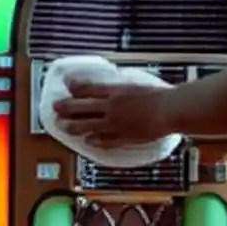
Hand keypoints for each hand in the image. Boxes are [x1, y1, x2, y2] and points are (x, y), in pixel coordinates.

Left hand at [53, 80, 173, 147]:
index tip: (66, 84)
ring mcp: (115, 124)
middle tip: (56, 107)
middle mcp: (110, 107)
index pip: (87, 88)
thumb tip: (113, 87)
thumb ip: (122, 87)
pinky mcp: (122, 137)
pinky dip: (94, 140)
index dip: (74, 86)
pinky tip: (88, 141)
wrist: (171, 109)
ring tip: (64, 127)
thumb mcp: (137, 84)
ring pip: (86, 126)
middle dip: (65, 107)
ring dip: (72, 126)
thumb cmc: (160, 94)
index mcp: (115, 91)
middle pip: (81, 107)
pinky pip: (103, 141)